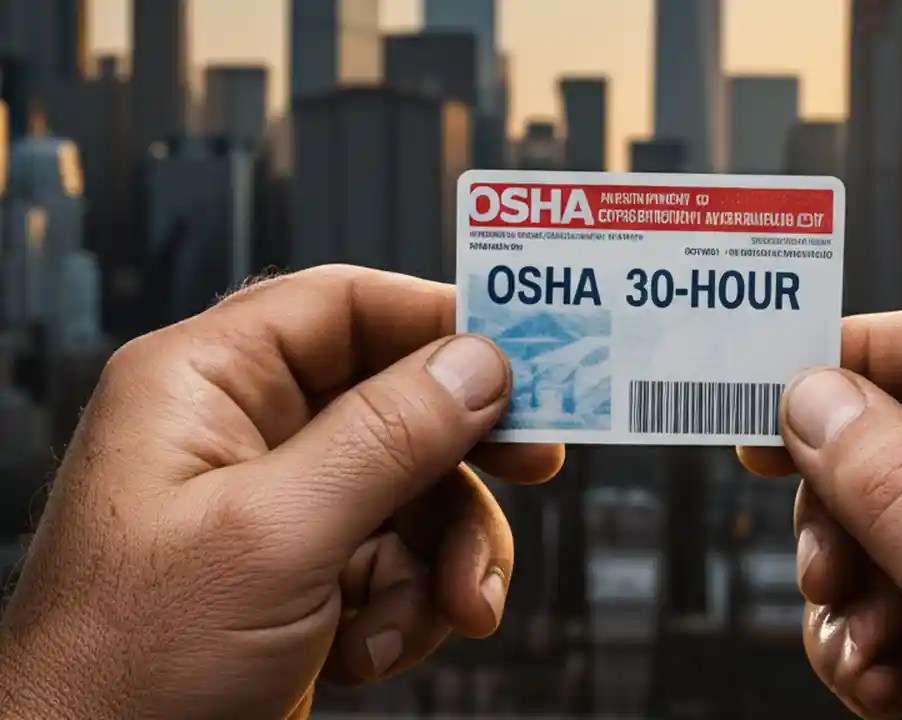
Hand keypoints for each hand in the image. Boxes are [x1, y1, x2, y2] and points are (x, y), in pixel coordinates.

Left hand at [0, 266, 563, 718]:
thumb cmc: (124, 669)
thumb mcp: (274, 538)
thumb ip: (384, 440)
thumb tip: (476, 364)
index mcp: (205, 386)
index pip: (344, 308)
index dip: (441, 321)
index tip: (526, 355)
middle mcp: (243, 437)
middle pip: (397, 403)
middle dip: (463, 457)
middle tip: (533, 465)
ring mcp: (277, 512)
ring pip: (412, 492)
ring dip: (445, 556)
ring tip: (451, 610)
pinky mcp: (302, 579)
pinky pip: (396, 562)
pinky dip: (410, 608)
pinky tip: (376, 651)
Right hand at [740, 306, 901, 718]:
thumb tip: (818, 399)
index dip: (866, 353)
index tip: (776, 386)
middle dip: (845, 502)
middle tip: (821, 555)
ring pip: (885, 517)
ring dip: (847, 581)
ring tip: (858, 640)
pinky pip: (888, 584)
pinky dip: (860, 632)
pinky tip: (879, 680)